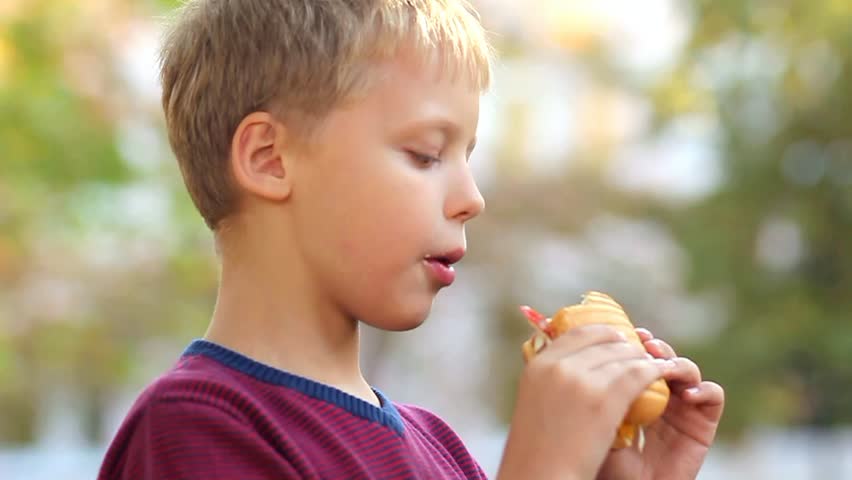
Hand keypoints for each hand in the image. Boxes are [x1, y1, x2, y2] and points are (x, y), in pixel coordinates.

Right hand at [496, 325, 669, 479]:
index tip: (615, 340)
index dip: (600, 334)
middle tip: (638, 353)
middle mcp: (558, 366)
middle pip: (602, 341)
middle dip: (624, 345)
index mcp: (539, 365)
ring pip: (623, 355)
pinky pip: (638, 374)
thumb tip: (570, 367)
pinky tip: (663, 373)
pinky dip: (653, 371)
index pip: (575, 334)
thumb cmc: (539, 449)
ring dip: (642, 358)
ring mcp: (581, 380)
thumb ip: (552, 380)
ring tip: (654, 364)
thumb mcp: (535, 402)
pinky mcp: (605, 398)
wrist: (541, 476)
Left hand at [595, 328, 724, 479]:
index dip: (630, 344)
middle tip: (643, 343)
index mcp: (630, 394)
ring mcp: (681, 409)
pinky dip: (704, 389)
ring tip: (663, 366)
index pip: (635, 359)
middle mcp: (657, 398)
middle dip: (653, 347)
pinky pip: (713, 397)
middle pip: (661, 359)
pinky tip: (686, 394)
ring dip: (677, 362)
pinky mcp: (702, 425)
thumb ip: (596, 395)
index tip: (618, 333)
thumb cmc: (605, 467)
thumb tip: (585, 355)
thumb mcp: (593, 424)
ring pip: (687, 370)